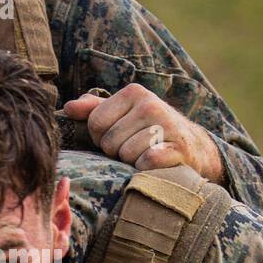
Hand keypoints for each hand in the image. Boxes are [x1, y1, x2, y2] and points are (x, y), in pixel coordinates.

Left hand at [63, 84, 223, 182]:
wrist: (193, 148)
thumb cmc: (149, 131)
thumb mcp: (123, 115)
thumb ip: (94, 109)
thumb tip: (68, 108)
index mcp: (133, 92)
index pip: (94, 123)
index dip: (101, 137)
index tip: (119, 137)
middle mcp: (149, 104)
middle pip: (108, 142)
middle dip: (116, 152)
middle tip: (134, 148)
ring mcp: (166, 125)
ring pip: (125, 155)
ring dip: (131, 162)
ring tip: (145, 155)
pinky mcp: (178, 148)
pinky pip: (145, 163)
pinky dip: (146, 169)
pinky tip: (156, 164)